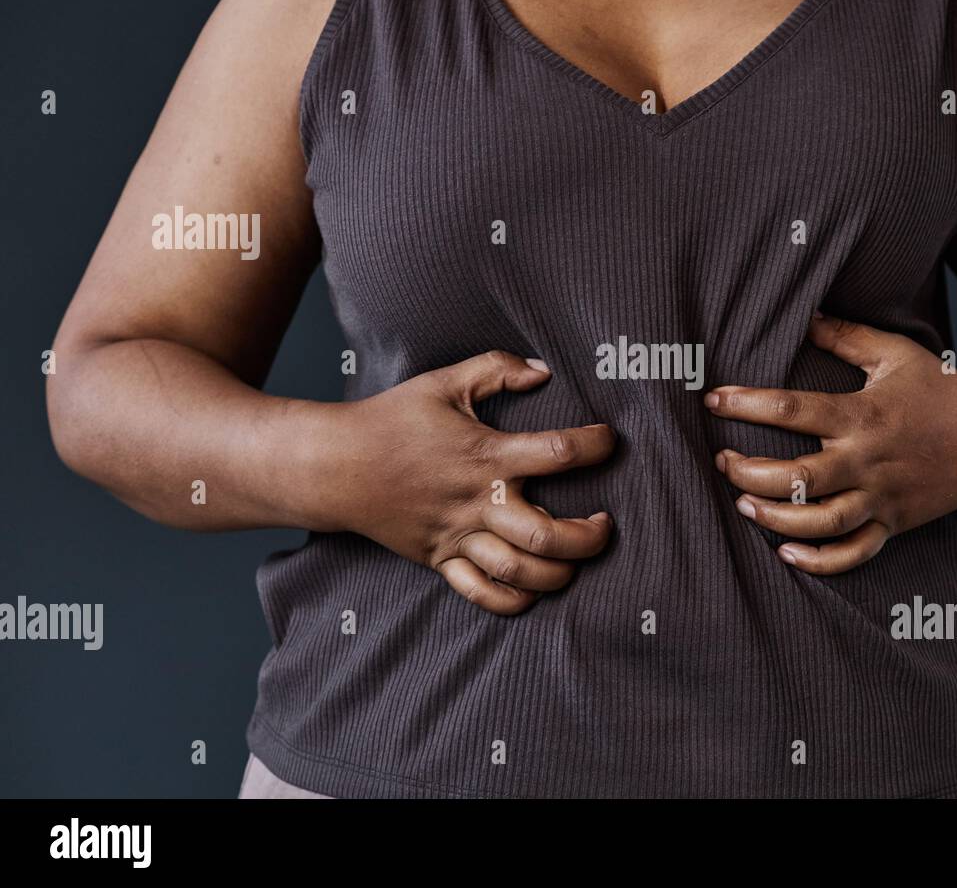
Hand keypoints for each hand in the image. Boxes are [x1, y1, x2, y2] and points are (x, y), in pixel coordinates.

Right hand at [317, 350, 615, 613]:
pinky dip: (513, 601)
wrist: (336, 465)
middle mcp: (477, 502)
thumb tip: (544, 371)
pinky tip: (534, 589)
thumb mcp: (445, 381)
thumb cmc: (393, 419)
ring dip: (559, 574)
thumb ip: (497, 369)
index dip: (596, 445)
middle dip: (589, 538)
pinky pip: (481, 594)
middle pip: (547, 536)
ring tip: (576, 559)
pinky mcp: (440, 559)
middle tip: (605, 525)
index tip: (608, 440)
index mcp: (486, 455)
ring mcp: (458, 537)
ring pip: (520, 573)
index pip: (558, 454)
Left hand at [704, 313, 956, 573]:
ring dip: (777, 518)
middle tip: (722, 462)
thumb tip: (804, 316)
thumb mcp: (895, 353)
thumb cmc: (942, 391)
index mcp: (861, 415)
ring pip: (821, 521)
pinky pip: (854, 553)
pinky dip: (820, 561)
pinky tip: (787, 553)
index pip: (793, 410)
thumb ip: (845, 335)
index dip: (746, 404)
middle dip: (751, 473)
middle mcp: (867, 460)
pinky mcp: (893, 524)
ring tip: (744, 506)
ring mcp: (881, 497)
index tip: (712, 399)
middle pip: (799, 477)